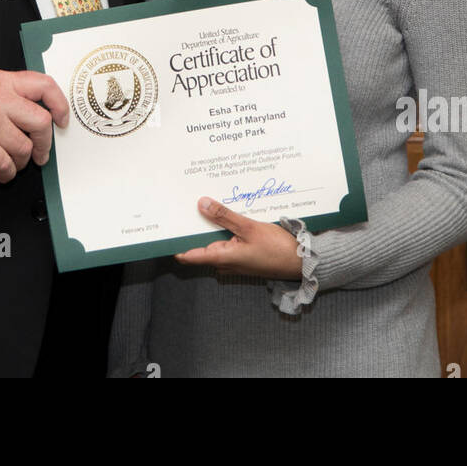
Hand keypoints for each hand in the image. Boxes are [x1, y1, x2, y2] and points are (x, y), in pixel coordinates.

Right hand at [0, 69, 67, 183]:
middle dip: (44, 144)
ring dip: (22, 162)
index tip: (62, 120)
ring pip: (24, 147)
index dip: (60, 104)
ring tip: (13, 163)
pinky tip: (3, 172)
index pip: (44, 85)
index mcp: (3, 81)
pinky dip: (7, 173)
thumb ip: (12, 94)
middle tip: (40, 154)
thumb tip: (44, 113)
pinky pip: (5, 163)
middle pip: (41, 122)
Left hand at [173, 197, 303, 279]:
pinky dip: (224, 229)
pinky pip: (227, 242)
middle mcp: (224, 262)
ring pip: (214, 242)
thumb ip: (224, 216)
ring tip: (205, 202)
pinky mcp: (243, 255)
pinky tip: (226, 214)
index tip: (166, 229)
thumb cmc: (276, 248)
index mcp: (222, 257)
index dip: (175, 244)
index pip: (188, 255)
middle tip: (186, 204)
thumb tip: (201, 204)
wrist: (300, 262)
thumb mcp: (249, 227)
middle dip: (194, 227)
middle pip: (200, 245)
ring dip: (210, 226)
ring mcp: (234, 260)